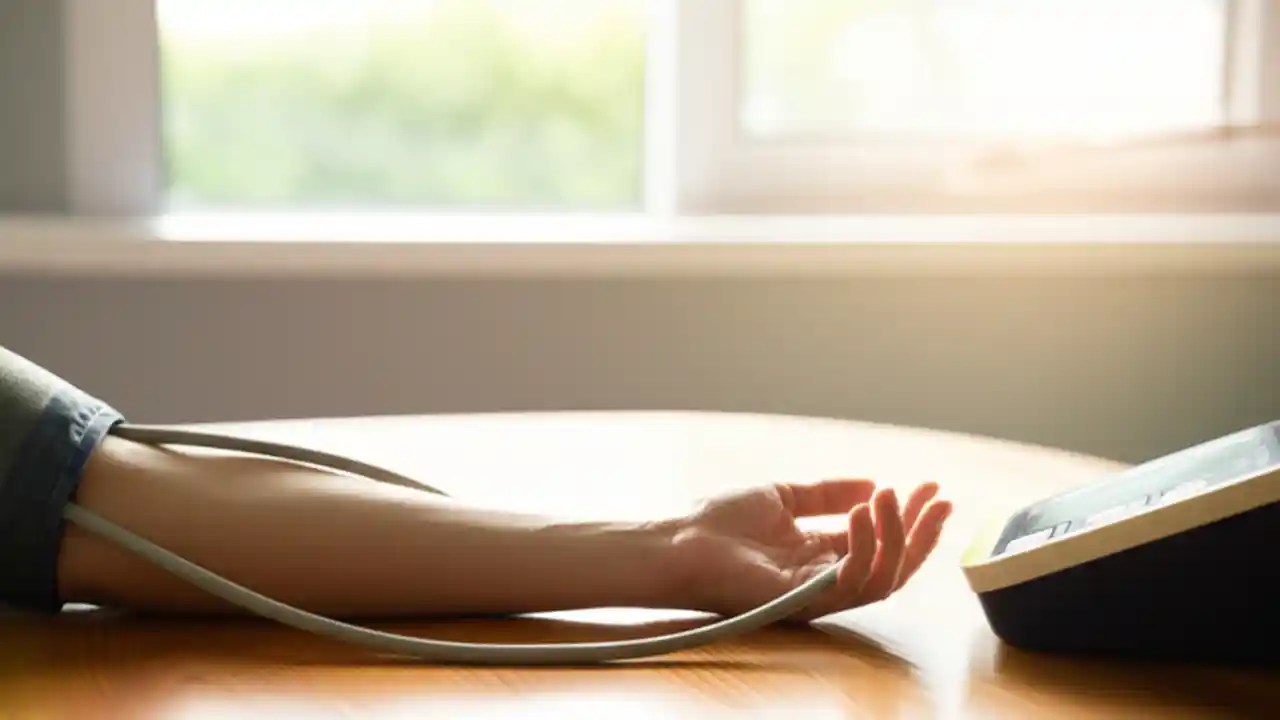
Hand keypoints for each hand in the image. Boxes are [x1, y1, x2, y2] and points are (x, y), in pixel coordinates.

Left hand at [667, 480, 950, 620]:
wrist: (679, 542)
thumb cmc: (720, 523)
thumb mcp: (784, 496)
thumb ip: (827, 494)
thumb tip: (871, 483)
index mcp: (821, 555)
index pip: (879, 541)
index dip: (909, 516)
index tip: (932, 487)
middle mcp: (825, 578)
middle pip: (892, 566)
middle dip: (922, 534)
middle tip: (940, 501)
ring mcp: (817, 593)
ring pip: (882, 579)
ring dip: (897, 537)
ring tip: (892, 497)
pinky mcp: (805, 601)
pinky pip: (852, 583)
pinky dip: (867, 548)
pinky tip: (866, 513)